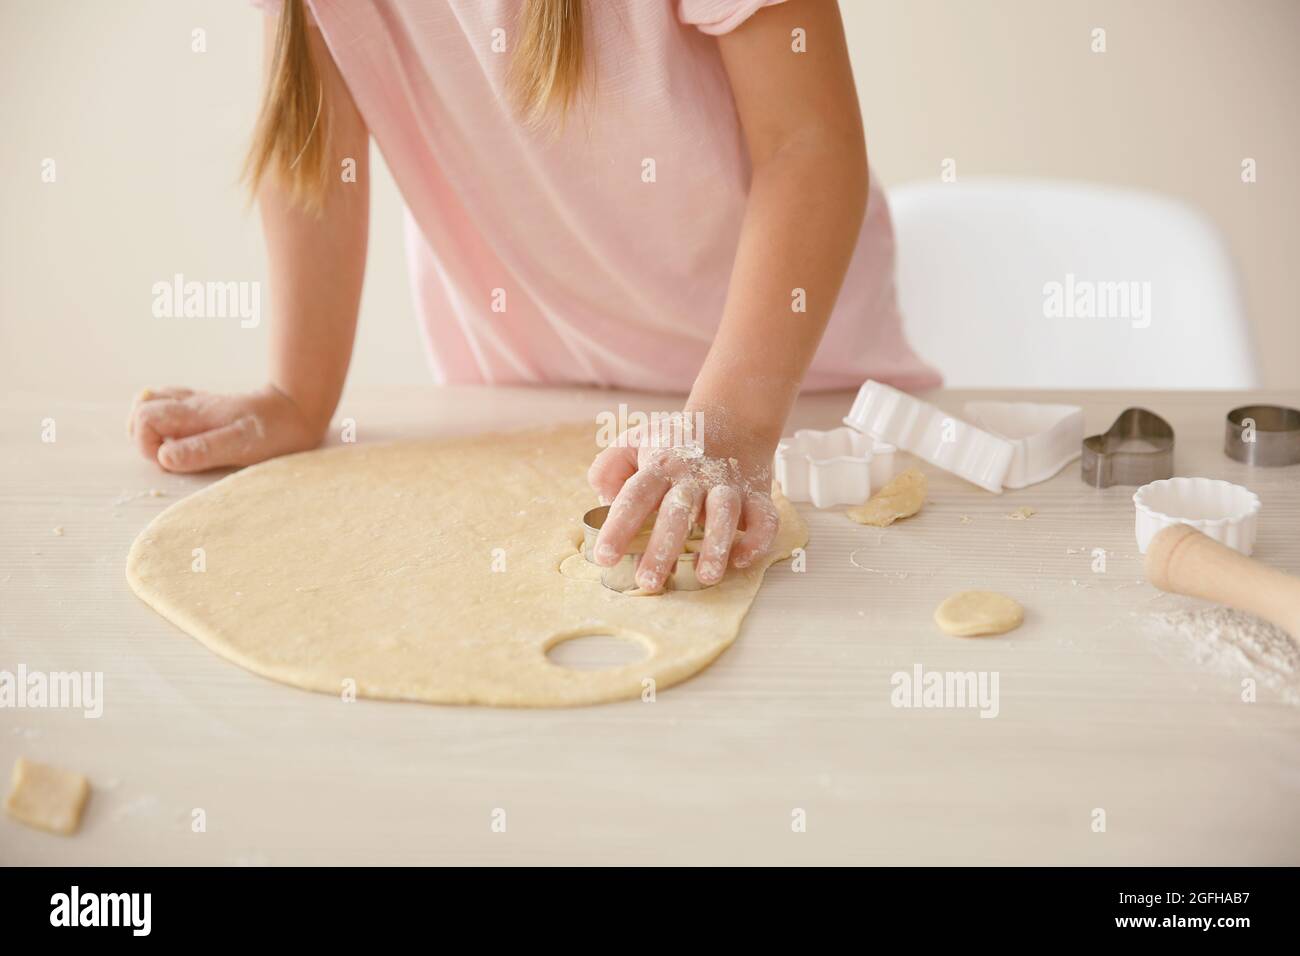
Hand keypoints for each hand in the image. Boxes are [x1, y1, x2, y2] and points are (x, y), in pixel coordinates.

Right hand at [127, 384, 325, 472]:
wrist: (299, 408)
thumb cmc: (274, 430)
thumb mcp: (241, 444)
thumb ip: (201, 449)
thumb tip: (164, 457)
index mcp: (194, 413)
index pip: (144, 418)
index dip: (146, 443)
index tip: (170, 460)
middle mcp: (190, 405)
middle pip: (141, 409)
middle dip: (143, 436)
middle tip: (168, 456)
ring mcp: (197, 404)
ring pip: (153, 404)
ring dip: (151, 428)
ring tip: (171, 448)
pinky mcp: (207, 408)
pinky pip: (172, 405)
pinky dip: (166, 421)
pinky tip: (184, 438)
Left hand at [586, 412, 780, 592]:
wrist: (733, 419)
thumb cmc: (676, 442)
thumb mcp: (635, 441)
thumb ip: (609, 466)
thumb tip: (602, 499)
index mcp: (660, 466)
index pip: (636, 495)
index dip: (619, 525)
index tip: (604, 555)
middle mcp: (694, 477)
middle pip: (677, 511)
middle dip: (662, 548)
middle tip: (648, 581)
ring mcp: (727, 486)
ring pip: (723, 514)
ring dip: (715, 545)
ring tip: (705, 577)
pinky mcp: (757, 495)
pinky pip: (764, 518)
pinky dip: (758, 539)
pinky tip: (742, 560)